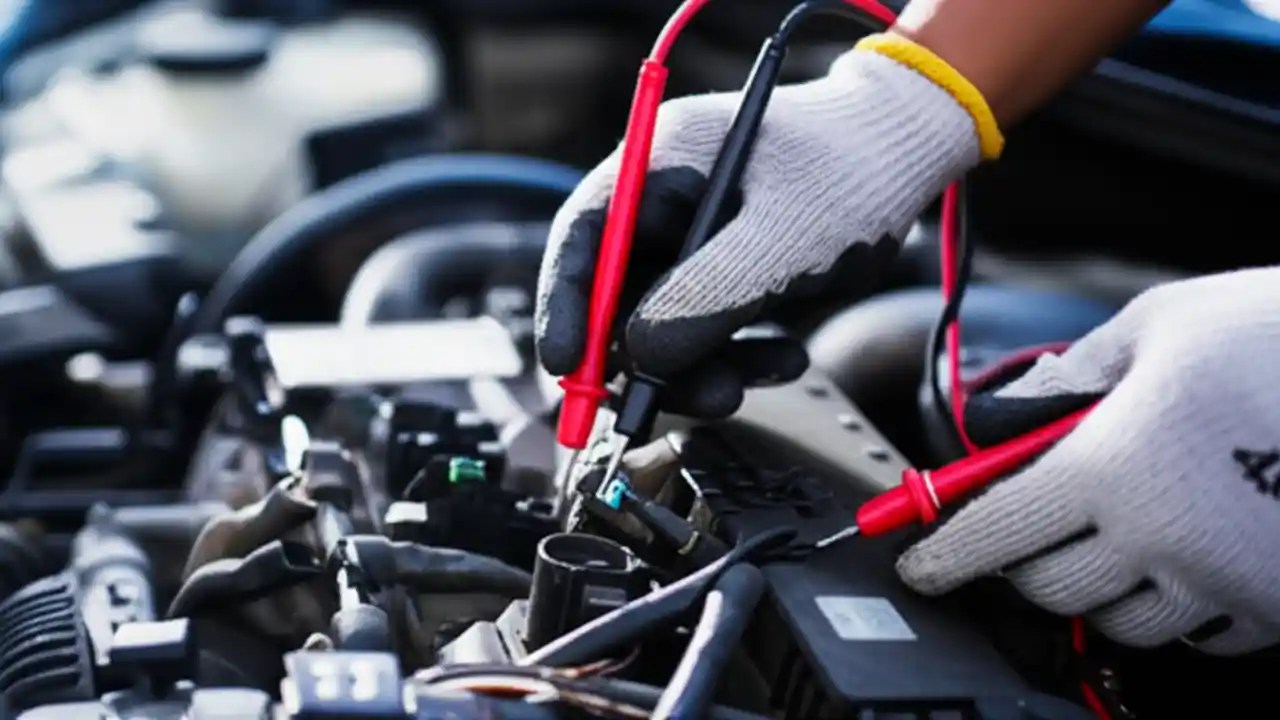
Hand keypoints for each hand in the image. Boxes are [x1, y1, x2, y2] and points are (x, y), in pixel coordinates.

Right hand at [535, 44, 982, 417]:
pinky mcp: (726, 276)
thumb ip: (705, 298)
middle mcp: (665, 205)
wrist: (910, 159)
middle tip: (696, 394)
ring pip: (664, 328)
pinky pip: (709, 334)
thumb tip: (640, 356)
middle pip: (618, 297)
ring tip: (756, 378)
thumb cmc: (851, 170)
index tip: (567, 365)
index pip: (584, 237)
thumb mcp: (781, 239)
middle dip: (650, 356)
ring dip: (702, 368)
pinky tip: (786, 357)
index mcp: (660, 164)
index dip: (566, 304)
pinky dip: (739, 358)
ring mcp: (695, 243)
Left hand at [897, 267, 1279, 654]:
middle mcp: (1158, 535)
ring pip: (1120, 620)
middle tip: (1030, 532)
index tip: (920, 565)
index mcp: (1111, 464)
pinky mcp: (1274, 602)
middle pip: (1047, 587)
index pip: (996, 530)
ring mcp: (1220, 578)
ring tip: (1119, 537)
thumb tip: (1017, 406)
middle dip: (1020, 564)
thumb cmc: (1276, 333)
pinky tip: (1187, 561)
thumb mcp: (1157, 324)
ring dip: (1098, 588)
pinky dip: (1176, 610)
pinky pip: (1200, 635)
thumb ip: (1073, 372)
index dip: (944, 554)